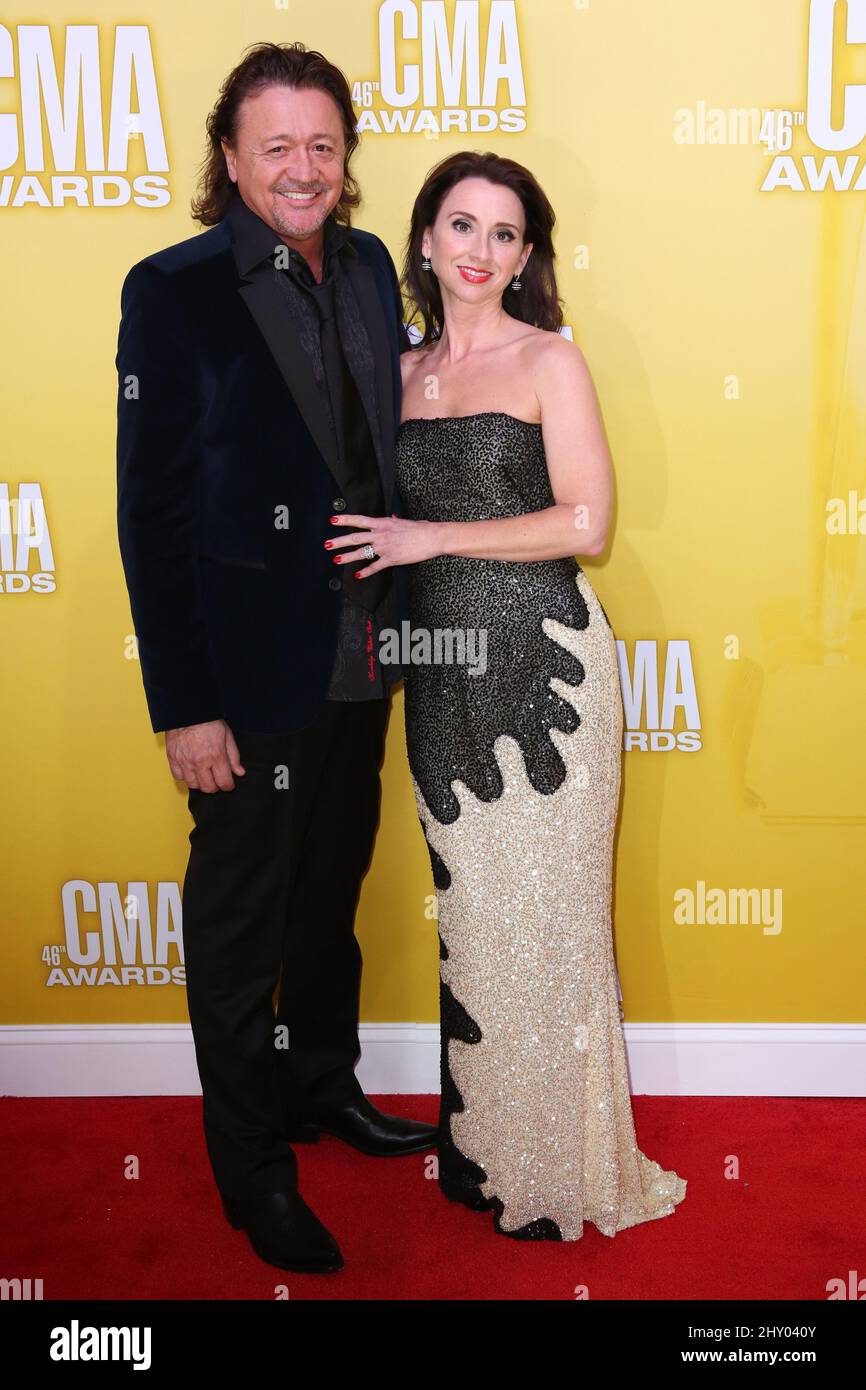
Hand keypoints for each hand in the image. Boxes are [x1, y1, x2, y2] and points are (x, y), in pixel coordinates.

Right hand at [165, 719, 244, 791]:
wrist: (187, 711)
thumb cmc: (208, 721)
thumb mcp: (227, 736)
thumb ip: (234, 757)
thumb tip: (239, 772)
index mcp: (216, 756)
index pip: (224, 783)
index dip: (228, 786)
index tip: (228, 784)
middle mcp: (200, 762)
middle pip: (208, 788)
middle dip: (215, 786)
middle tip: (216, 779)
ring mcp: (185, 762)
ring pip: (193, 785)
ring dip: (200, 782)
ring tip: (203, 774)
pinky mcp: (173, 759)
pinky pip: (178, 777)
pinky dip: (185, 776)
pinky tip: (190, 769)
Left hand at [325, 512, 441, 577]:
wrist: (431, 537)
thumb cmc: (420, 529)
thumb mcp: (404, 521)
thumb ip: (395, 521)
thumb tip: (393, 518)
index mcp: (383, 523)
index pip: (359, 520)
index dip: (345, 520)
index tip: (333, 521)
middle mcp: (380, 535)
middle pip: (355, 538)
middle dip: (339, 542)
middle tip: (327, 544)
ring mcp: (384, 548)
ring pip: (361, 553)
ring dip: (346, 557)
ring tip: (336, 560)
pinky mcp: (391, 559)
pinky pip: (375, 567)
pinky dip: (365, 572)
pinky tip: (358, 575)